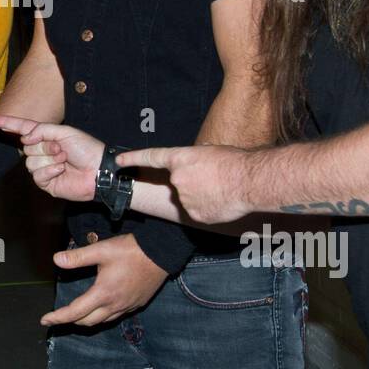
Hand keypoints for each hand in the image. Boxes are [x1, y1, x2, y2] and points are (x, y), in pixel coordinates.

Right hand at [0, 115, 100, 201]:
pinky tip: (62, 170)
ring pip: (30, 162)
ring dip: (49, 159)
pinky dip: (50, 171)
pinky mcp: (46, 183)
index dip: (9, 125)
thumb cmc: (86, 148)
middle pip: (27, 147)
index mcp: (47, 137)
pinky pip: (37, 176)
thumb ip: (42, 130)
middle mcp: (43, 152)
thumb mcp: (64, 132)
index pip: (24, 129)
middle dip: (44, 146)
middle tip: (61, 148)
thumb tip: (24, 138)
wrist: (98, 170)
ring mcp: (44, 168)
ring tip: (64, 160)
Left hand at [42, 234, 166, 326]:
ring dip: (87, 320)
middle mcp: (114, 305)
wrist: (161, 253)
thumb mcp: (101, 250)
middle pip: (87, 321)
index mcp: (103, 294)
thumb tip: (56, 259)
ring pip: (103, 321)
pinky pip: (117, 315)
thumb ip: (78, 257)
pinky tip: (103, 307)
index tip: (45, 320)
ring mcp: (127, 306)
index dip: (58, 318)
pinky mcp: (137, 303)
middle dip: (70, 321)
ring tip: (77, 314)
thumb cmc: (131, 251)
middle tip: (59, 316)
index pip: (75, 312)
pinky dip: (104, 315)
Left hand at [115, 144, 251, 224]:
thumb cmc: (234, 163)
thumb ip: (193, 162)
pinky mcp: (193, 215)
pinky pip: (197, 212)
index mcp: (180, 158)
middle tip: (212, 180)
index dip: (132, 159)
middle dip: (192, 182)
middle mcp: (177, 179)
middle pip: (178, 183)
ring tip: (221, 190)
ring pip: (189, 199)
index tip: (118, 162)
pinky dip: (207, 208)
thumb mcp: (209, 153)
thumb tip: (189, 168)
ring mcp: (184, 199)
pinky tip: (221, 202)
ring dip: (201, 196)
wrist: (250, 181)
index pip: (150, 157)